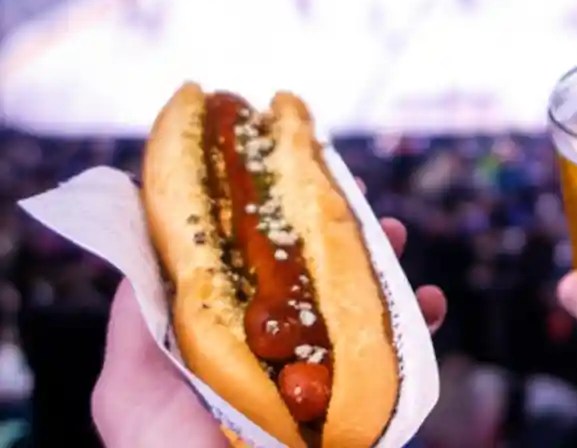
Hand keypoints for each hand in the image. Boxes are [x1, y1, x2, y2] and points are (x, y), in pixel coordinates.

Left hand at [92, 218, 446, 447]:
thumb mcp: (128, 392)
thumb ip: (136, 322)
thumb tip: (150, 241)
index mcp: (222, 348)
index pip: (254, 272)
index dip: (275, 225)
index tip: (293, 182)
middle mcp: (277, 361)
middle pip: (316, 283)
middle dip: (341, 237)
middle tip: (359, 202)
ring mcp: (324, 387)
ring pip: (362, 313)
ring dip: (385, 268)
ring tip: (396, 238)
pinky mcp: (364, 414)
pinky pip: (401, 365)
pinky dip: (420, 329)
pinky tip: (429, 304)